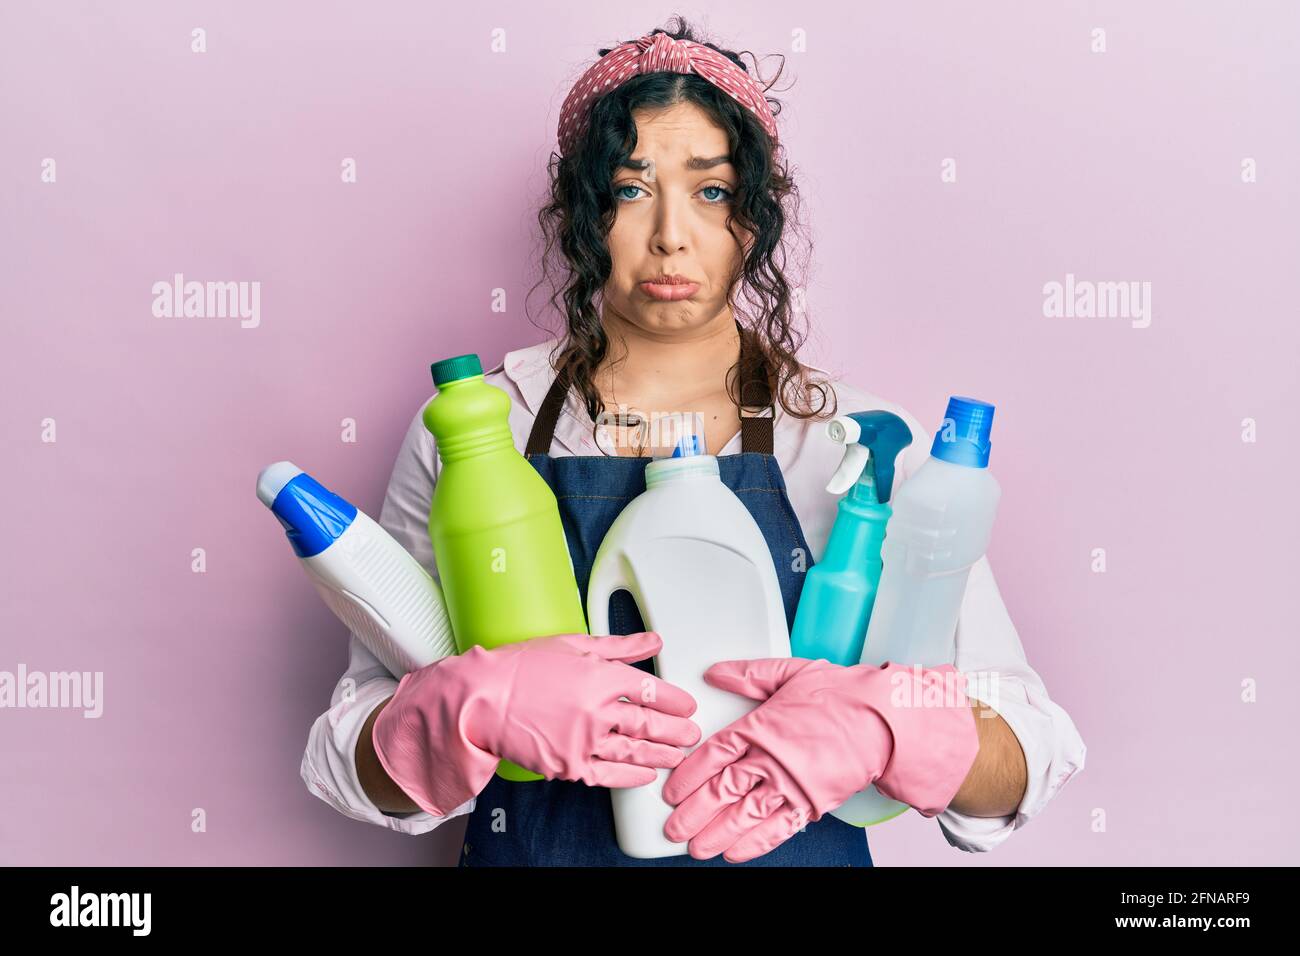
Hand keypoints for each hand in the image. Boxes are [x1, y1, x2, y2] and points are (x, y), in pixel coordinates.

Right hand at [372, 631, 700, 815]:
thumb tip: (653, 639)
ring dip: (662, 755)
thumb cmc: (519, 668)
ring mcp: (584, 741)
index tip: (686, 705)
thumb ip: (619, 646)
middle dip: (677, 731)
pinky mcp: (569, 765)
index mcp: (601, 675)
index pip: (652, 690)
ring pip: (635, 751)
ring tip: (678, 755)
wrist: (479, 700)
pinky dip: (632, 777)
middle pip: (650, 723)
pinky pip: (610, 775)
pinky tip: (646, 775)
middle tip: (692, 733)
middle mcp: (597, 710)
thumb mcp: (573, 644)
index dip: (676, 700)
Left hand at [661, 658, 978, 862]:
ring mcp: (791, 784)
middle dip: (694, 813)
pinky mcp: (812, 802)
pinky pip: (778, 828)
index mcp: (760, 726)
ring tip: (696, 848)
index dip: (687, 775)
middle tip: (674, 829)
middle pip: (721, 790)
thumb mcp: (791, 673)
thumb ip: (750, 674)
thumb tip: (716, 672)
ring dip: (717, 833)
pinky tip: (735, 852)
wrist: (885, 719)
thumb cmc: (842, 694)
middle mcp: (771, 759)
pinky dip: (755, 843)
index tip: (671, 790)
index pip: (712, 754)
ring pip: (744, 814)